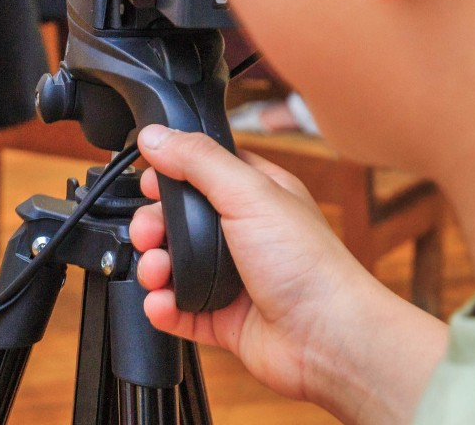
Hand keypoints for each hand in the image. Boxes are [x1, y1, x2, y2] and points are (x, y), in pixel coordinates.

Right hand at [132, 125, 447, 423]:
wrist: (326, 338)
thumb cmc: (308, 264)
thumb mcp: (250, 193)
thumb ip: (199, 160)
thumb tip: (156, 136)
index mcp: (256, 195)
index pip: (202, 171)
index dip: (172, 174)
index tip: (149, 181)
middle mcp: (242, 235)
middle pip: (179, 221)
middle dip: (153, 226)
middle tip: (148, 233)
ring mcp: (232, 279)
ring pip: (174, 266)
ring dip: (154, 268)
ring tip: (156, 272)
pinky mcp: (222, 318)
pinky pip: (179, 310)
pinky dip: (162, 308)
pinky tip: (162, 303)